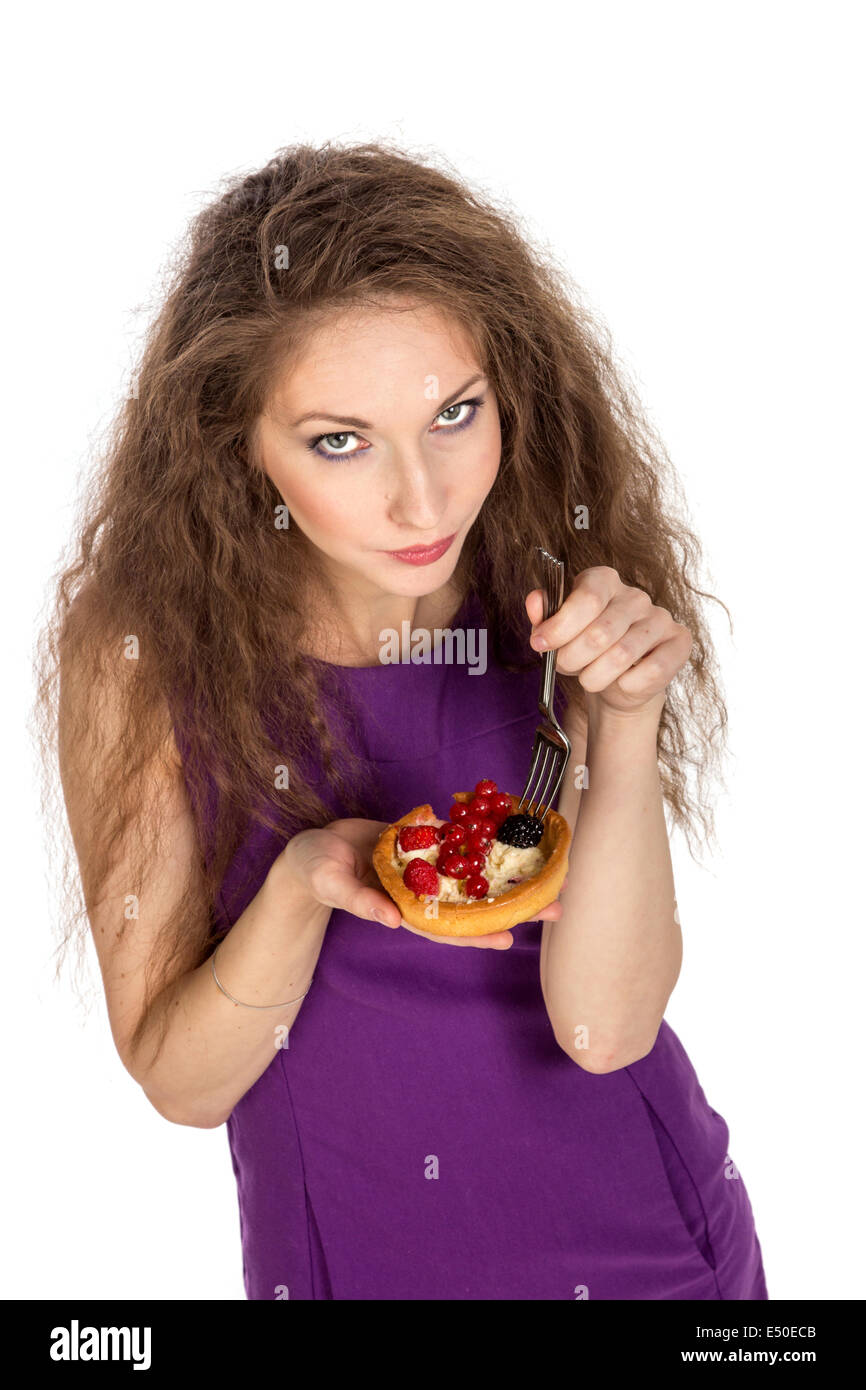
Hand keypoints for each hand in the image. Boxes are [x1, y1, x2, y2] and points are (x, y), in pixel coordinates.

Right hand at [282, 819, 566, 951]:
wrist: (310, 849)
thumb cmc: (316, 873)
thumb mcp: (334, 886)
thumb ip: (362, 903)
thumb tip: (393, 921)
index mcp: (404, 908)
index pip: (447, 928)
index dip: (478, 935)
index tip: (510, 939)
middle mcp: (422, 891)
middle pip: (473, 903)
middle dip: (512, 906)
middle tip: (556, 908)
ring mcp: (425, 867)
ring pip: (473, 873)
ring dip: (507, 874)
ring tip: (547, 874)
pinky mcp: (421, 841)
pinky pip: (456, 842)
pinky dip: (480, 839)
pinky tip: (510, 834)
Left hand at [526, 566, 692, 717]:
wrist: (620, 680)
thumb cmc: (586, 650)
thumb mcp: (558, 633)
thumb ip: (544, 616)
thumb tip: (535, 601)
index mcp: (604, 581)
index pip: (587, 598)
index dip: (560, 626)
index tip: (540, 644)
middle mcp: (635, 596)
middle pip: (600, 632)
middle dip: (573, 658)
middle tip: (566, 666)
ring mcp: (660, 619)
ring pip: (622, 656)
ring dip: (595, 676)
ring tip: (589, 678)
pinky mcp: (679, 643)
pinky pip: (651, 672)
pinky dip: (626, 685)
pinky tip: (620, 682)